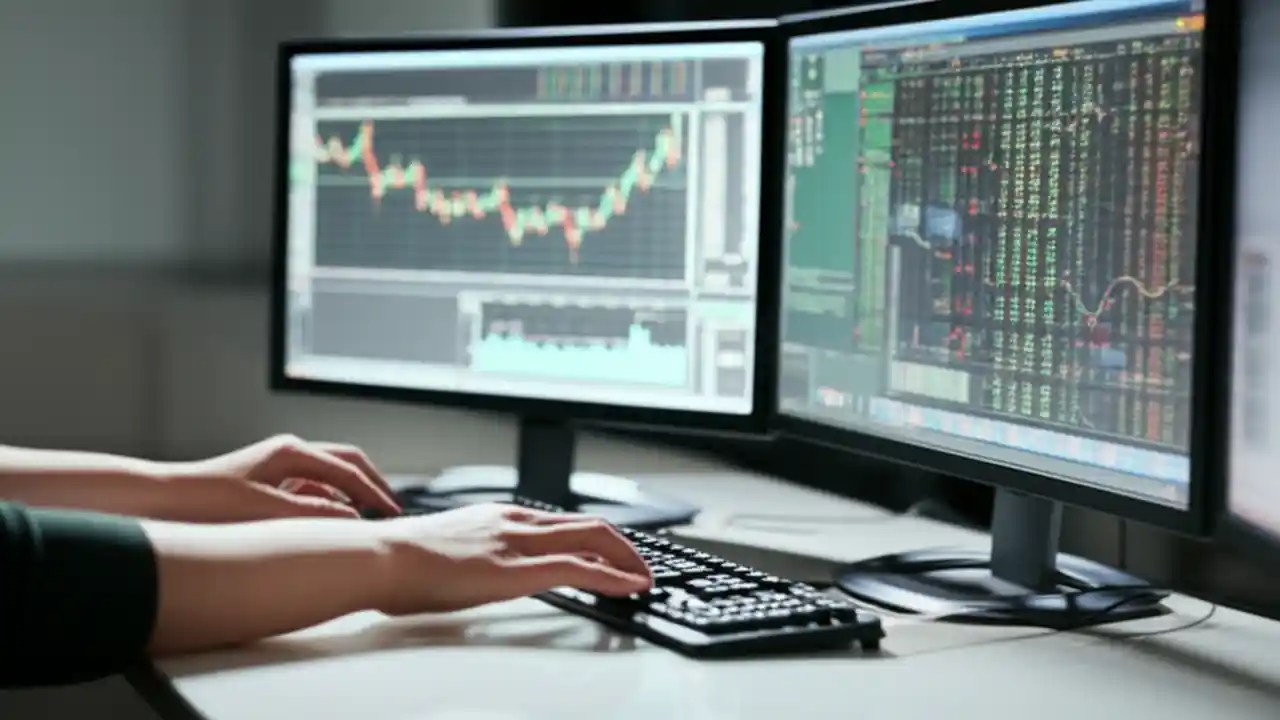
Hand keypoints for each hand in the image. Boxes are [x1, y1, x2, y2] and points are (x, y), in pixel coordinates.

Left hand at [162, 435, 401, 521]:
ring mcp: (279, 462)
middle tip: (391, 509)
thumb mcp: (266, 510)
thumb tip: (352, 517)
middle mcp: (290, 450)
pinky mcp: (270, 478)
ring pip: (330, 473)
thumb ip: (312, 512)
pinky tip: (331, 520)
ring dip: (352, 492)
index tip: (394, 515)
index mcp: (293, 452)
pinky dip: (330, 498)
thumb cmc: (210, 502)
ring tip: (367, 517)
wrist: (167, 498)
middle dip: (372, 484)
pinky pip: (312, 484)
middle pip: (347, 461)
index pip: (350, 472)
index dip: (375, 494)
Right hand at [373, 503, 652, 615]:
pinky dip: (612, 577)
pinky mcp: (515, 569)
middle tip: (641, 566)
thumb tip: (479, 571)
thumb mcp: (450, 549)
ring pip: (592, 539)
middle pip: (588, 525)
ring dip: (625, 559)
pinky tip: (628, 588)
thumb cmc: (400, 561)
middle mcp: (515, 521)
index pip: (563, 521)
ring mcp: (517, 542)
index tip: (614, 552)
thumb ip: (475, 554)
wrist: (379, 557)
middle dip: (623, 546)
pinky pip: (578, 569)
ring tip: (643, 578)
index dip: (597, 536)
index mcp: (499, 516)